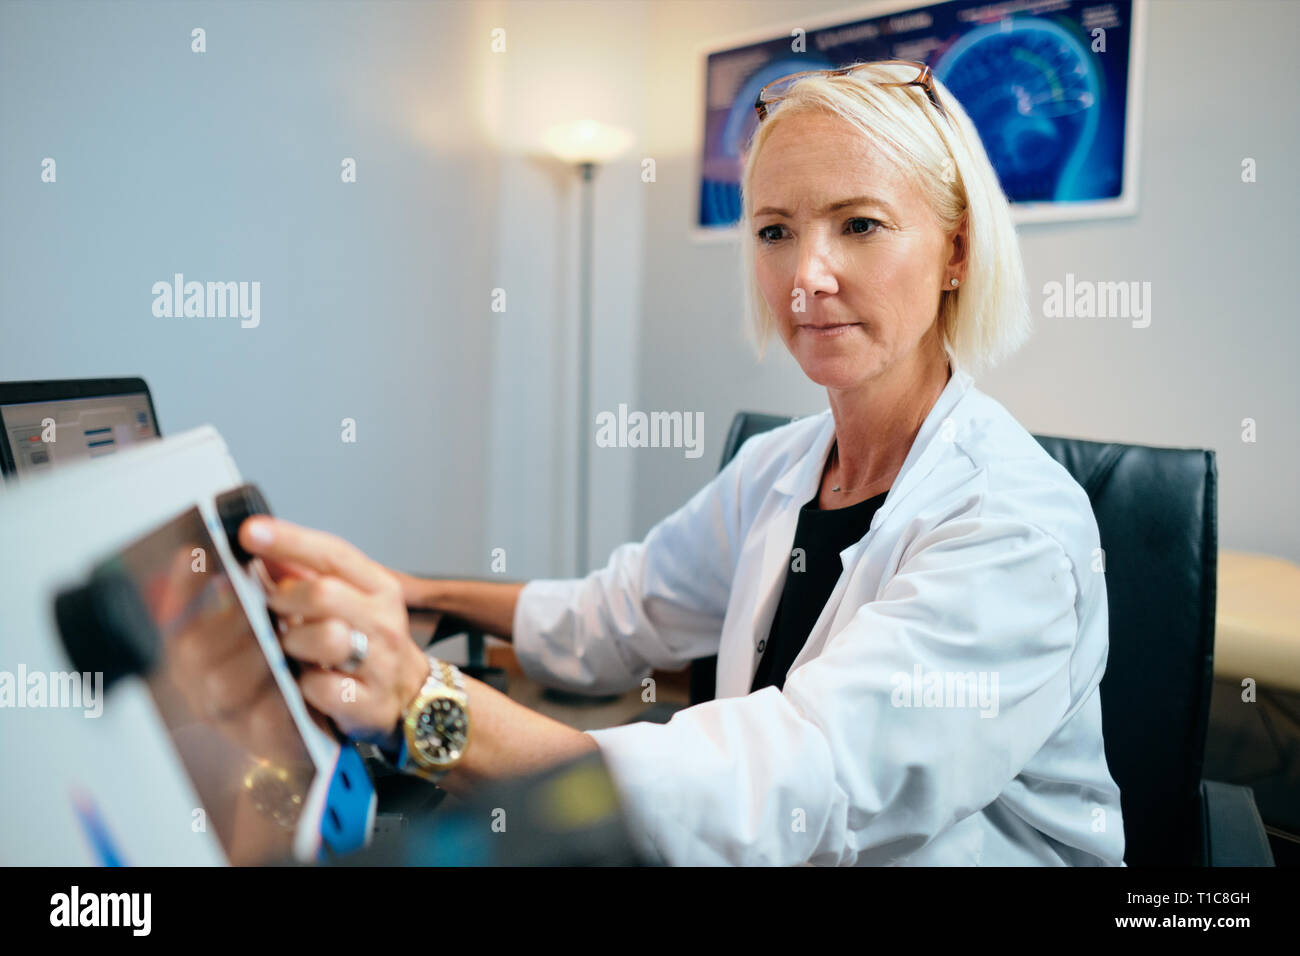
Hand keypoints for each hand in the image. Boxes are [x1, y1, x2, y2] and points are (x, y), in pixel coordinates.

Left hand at [237, 516, 430, 741]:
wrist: (408, 695)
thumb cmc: (366, 641)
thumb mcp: (345, 600)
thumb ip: (303, 573)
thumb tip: (260, 541)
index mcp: (378, 587)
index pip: (333, 554)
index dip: (290, 541)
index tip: (251, 531)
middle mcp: (384, 621)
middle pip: (325, 594)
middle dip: (285, 598)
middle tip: (270, 605)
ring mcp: (382, 663)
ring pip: (328, 639)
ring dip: (294, 643)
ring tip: (291, 647)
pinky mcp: (371, 703)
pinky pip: (323, 688)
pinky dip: (305, 685)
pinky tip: (306, 682)